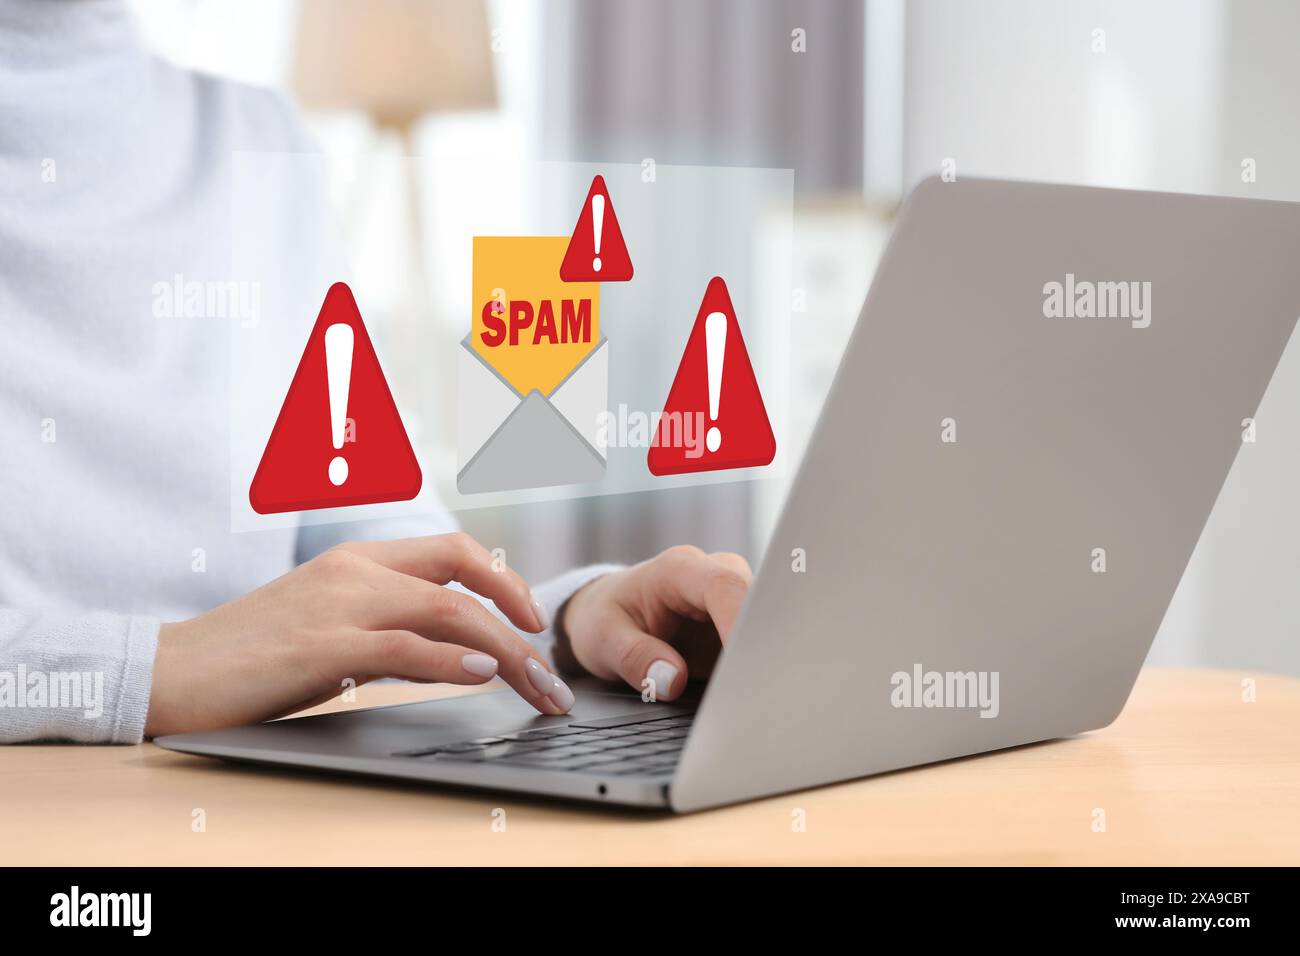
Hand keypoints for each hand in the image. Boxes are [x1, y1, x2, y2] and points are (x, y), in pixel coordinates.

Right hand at [145, 533, 577, 735]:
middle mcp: (356, 570)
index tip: (534, 620)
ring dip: (507, 653)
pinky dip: (454, 662)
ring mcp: (339, 604)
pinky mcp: (321, 647)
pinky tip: (483, 679)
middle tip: (552, 668)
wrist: (171, 671)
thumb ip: (391, 627)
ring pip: (450, 611)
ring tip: (538, 688)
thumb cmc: (251, 654)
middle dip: (522, 620)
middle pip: (465, 576)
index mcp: (359, 559)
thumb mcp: (330, 626)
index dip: (506, 580)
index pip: (454, 551)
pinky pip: (406, 647)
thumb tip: (459, 654)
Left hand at [558, 546, 751, 700]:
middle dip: (761, 647)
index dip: (740, 622)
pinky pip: (759, 646)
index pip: (724, 586)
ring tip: (751, 701)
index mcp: (679, 569)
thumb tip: (672, 680)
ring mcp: (731, 601)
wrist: (607, 611)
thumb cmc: (604, 617)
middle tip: (754, 694)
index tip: (744, 665)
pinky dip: (757, 671)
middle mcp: (714, 576)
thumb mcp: (601, 638)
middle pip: (758, 603)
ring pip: (766, 627)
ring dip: (761, 662)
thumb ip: (633, 657)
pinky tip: (750, 699)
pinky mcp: (739, 627)